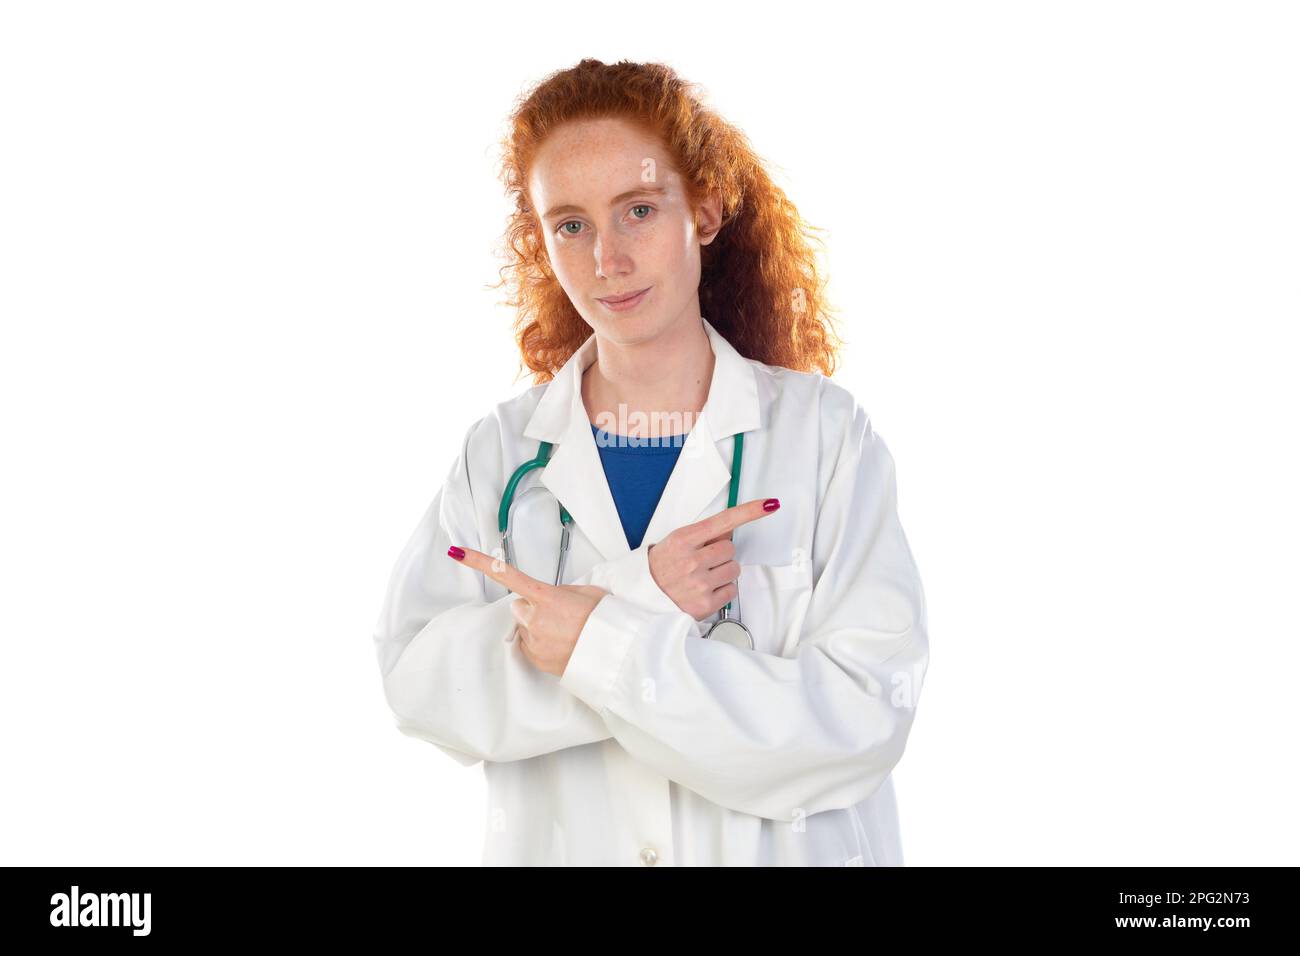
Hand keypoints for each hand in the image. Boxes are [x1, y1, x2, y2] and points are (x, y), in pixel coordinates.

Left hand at [446, 545, 608, 676]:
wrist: (613, 656)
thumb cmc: (605, 622)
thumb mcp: (588, 594)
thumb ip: (563, 592)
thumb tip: (554, 597)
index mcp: (546, 596)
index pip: (505, 574)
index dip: (479, 562)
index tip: (458, 553)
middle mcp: (534, 618)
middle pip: (520, 607)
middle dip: (533, 609)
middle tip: (561, 616)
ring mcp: (534, 641)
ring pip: (526, 629)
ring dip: (540, 629)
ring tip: (567, 634)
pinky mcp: (536, 659)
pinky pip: (531, 648)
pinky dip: (542, 646)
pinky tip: (563, 646)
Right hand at [647, 497, 780, 620]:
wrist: (641, 597)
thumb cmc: (660, 567)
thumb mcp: (676, 542)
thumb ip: (704, 535)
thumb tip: (730, 529)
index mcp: (683, 540)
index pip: (723, 521)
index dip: (749, 512)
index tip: (769, 505)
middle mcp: (691, 561)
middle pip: (730, 548)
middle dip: (720, 554)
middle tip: (702, 561)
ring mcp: (699, 584)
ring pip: (734, 569)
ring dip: (723, 572)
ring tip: (702, 577)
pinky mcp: (704, 605)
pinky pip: (731, 590)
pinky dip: (721, 590)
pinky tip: (704, 590)